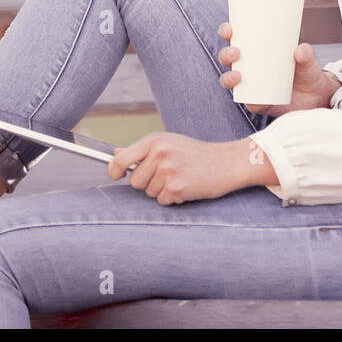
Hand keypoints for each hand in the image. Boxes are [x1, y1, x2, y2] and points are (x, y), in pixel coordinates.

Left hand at [108, 132, 238, 204]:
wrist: (227, 162)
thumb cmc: (197, 153)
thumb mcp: (169, 143)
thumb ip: (142, 150)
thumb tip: (115, 154)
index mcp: (154, 141)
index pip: (121, 159)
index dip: (114, 170)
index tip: (116, 175)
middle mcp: (159, 154)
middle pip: (134, 181)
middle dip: (147, 183)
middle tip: (167, 174)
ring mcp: (168, 171)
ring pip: (149, 193)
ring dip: (162, 190)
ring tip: (180, 178)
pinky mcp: (177, 187)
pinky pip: (163, 201)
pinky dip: (173, 198)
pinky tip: (186, 186)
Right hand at [217, 21, 335, 117]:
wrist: (316, 95)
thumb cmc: (306, 71)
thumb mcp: (308, 59)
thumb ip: (306, 53)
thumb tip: (299, 51)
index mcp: (255, 50)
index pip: (234, 38)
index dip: (226, 32)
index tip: (229, 29)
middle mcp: (248, 67)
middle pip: (227, 59)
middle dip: (226, 54)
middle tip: (236, 52)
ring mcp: (251, 85)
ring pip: (230, 81)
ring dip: (228, 78)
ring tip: (238, 75)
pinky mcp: (259, 103)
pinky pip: (249, 103)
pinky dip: (249, 102)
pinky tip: (251, 101)